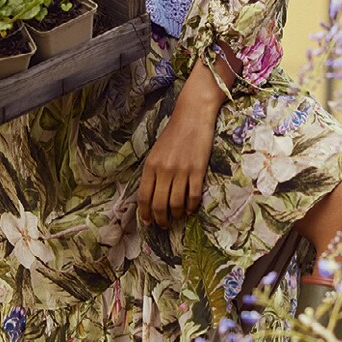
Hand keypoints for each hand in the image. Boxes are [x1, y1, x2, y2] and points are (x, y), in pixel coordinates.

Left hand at [137, 68, 224, 228]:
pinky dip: (191, 206)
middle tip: (163, 225)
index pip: (144, 197)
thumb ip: (152, 172)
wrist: (192, 116)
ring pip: (176, 204)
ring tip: (177, 218)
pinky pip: (193, 196)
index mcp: (150, 166)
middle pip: (159, 204)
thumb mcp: (156, 152)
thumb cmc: (173, 134)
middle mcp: (164, 170)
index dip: (145, 213)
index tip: (147, 222)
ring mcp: (181, 171)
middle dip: (160, 219)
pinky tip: (190, 209)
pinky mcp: (197, 170)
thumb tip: (150, 195)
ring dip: (176, 215)